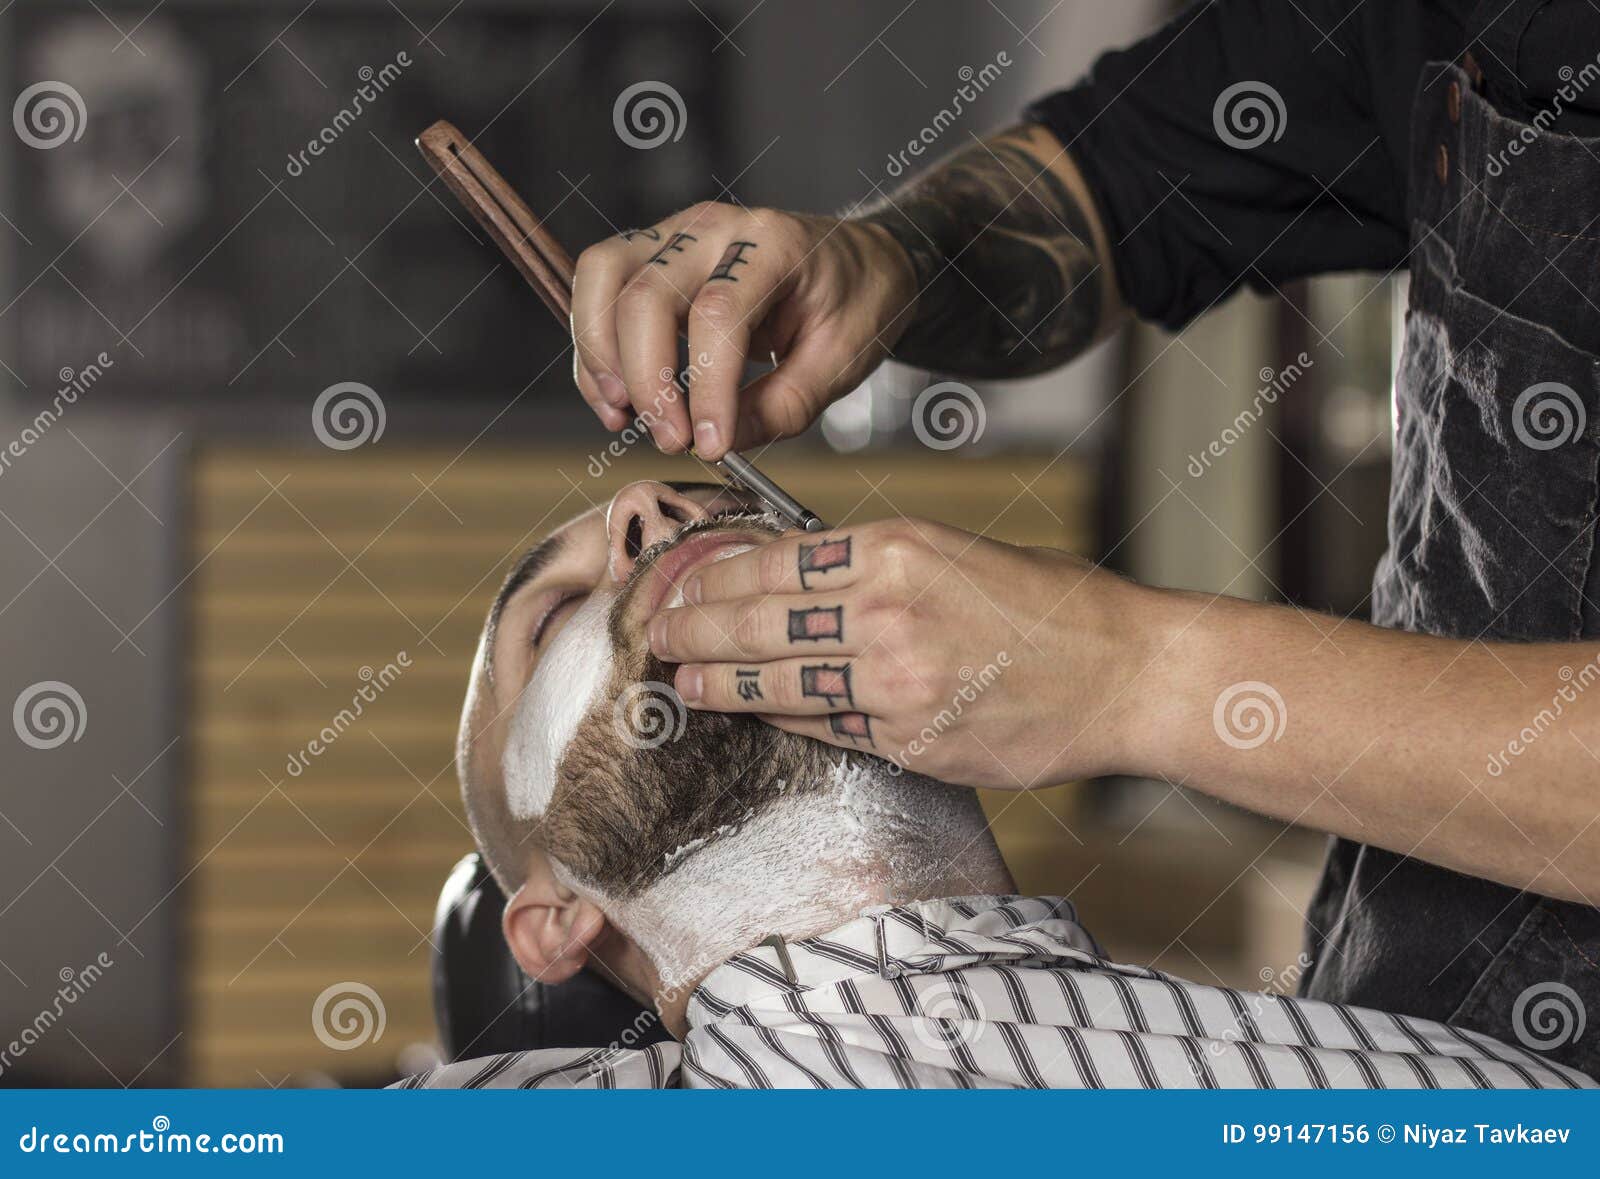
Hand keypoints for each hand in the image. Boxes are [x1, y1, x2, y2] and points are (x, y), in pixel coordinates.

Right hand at [570, 203, 916, 458]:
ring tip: (624, 415)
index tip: (709, 444)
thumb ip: (781, 406)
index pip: (719, 314)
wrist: (859, 259)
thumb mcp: (842, 361)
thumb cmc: (856, 302)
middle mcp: (716, 228)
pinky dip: (595, 348)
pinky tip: (618, 399)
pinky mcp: (652, 254)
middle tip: (671, 440)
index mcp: (775, 245)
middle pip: (646, 295)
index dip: (706, 387)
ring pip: (602, 277)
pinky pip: (599, 290)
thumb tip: (718, 442)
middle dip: (648, 380)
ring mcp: (677, 234)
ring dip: (600, 354)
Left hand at [645, 518, 1148, 788]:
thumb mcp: (956, 550)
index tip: (684, 581)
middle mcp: (887, 612)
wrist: (1121, 674)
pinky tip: (752, 709)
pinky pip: (823, 726)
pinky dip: (780, 715)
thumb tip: (793, 576)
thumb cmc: (1049, 607)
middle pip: (758, 621)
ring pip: (777, 680)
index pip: (775, 561)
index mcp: (897, 549)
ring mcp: (895, 682)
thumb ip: (873, 565)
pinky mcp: (909, 739)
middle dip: (697, 627)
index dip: (716, 575)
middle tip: (661, 630)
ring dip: (719, 680)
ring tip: (683, 677)